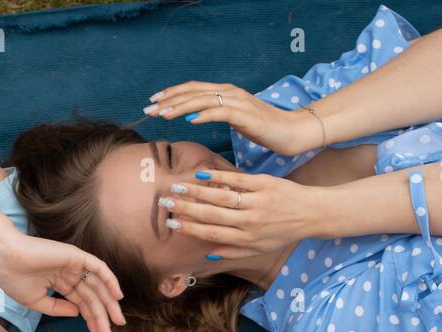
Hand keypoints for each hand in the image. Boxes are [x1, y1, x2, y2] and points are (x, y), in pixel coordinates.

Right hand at [0, 233, 124, 331]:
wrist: (5, 259)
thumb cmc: (14, 278)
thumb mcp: (36, 301)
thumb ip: (57, 309)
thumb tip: (77, 314)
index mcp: (60, 283)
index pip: (82, 304)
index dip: (91, 320)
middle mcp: (70, 274)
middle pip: (92, 298)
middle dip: (102, 317)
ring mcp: (74, 265)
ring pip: (98, 286)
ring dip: (109, 304)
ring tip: (117, 321)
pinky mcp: (76, 256)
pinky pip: (99, 268)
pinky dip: (110, 281)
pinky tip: (117, 297)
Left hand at [146, 81, 322, 155]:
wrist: (292, 132)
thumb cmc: (265, 129)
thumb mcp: (237, 120)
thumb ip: (218, 114)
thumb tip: (196, 117)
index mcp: (226, 93)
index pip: (193, 89)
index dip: (172, 93)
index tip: (153, 101)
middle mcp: (230, 93)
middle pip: (193, 92)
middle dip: (169, 100)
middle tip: (149, 108)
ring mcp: (238, 102)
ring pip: (202, 100)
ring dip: (180, 106)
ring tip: (163, 114)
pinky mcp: (245, 115)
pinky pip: (220, 112)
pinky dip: (203, 115)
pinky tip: (189, 120)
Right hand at [161, 168, 321, 258]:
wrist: (312, 214)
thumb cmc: (284, 232)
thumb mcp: (261, 249)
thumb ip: (235, 251)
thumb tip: (209, 255)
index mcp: (246, 239)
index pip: (212, 234)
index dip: (191, 228)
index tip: (172, 223)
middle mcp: (250, 222)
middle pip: (212, 215)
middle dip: (187, 208)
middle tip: (166, 202)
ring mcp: (257, 202)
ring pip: (222, 197)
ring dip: (197, 192)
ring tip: (178, 187)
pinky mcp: (265, 184)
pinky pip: (239, 180)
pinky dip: (220, 177)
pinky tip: (202, 174)